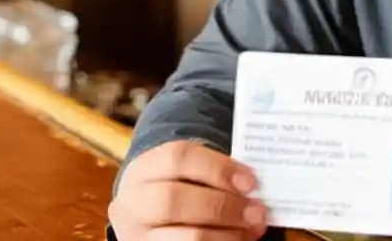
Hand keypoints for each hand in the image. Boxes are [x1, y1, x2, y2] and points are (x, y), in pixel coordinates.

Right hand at [108, 140, 269, 239]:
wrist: (148, 216)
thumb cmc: (183, 188)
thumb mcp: (190, 174)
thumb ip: (218, 175)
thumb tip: (258, 189)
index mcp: (145, 168)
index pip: (179, 158)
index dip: (219, 169)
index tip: (252, 183)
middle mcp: (133, 202)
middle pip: (174, 200)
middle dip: (223, 207)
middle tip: (258, 212)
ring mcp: (138, 235)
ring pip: (184, 237)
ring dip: (227, 235)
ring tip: (254, 230)